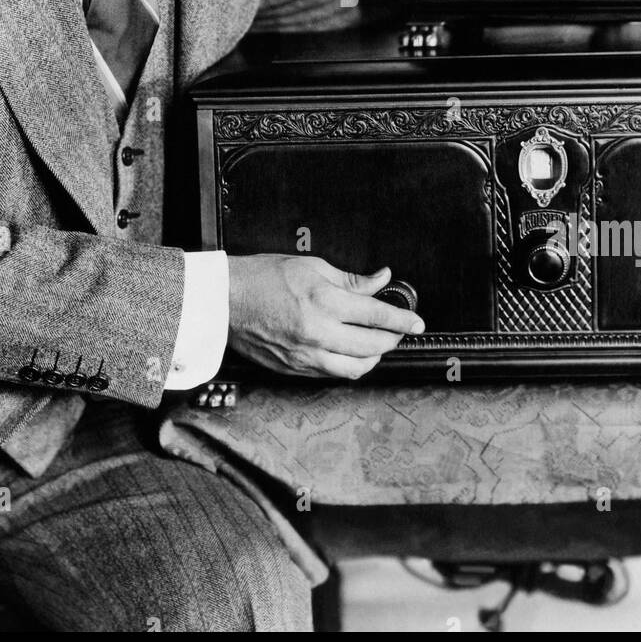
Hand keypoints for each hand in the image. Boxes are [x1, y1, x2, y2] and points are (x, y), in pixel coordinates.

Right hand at [227, 254, 423, 379]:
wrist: (223, 301)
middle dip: (393, 338)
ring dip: (373, 358)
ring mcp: (305, 356)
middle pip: (372, 346)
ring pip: (355, 369)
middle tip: (400, 330)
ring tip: (377, 344)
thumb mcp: (311, 266)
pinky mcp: (294, 369)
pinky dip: (349, 366)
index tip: (417, 322)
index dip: (403, 319)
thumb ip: (350, 279)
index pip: (376, 316)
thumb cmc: (262, 277)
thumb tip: (380, 280)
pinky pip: (332, 374)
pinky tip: (351, 354)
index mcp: (323, 302)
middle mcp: (317, 333)